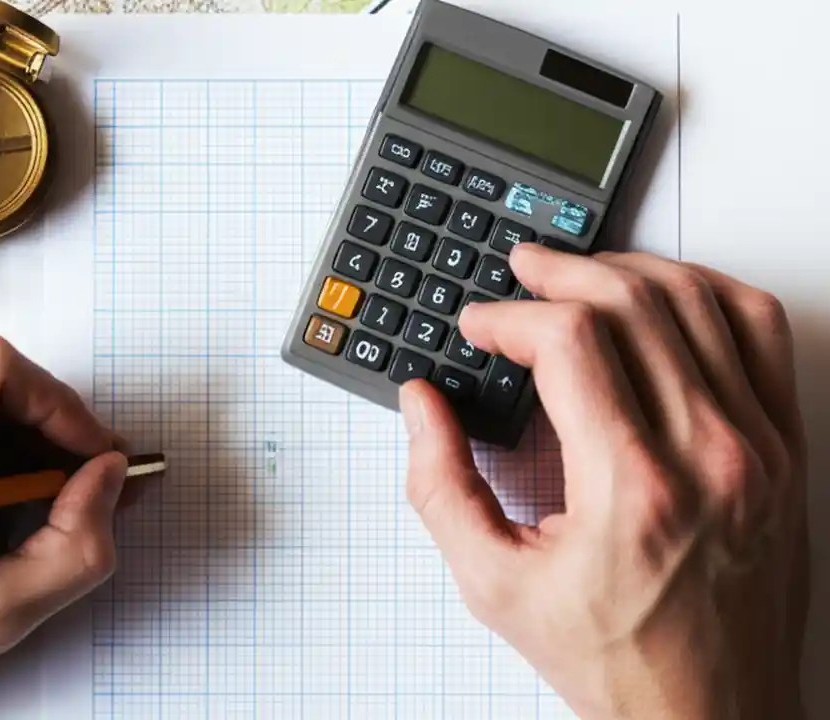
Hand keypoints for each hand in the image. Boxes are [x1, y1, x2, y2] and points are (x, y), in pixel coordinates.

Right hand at [400, 244, 807, 718]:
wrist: (709, 713)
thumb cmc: (612, 657)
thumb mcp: (493, 584)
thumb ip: (441, 485)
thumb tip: (421, 405)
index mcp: (630, 489)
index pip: (570, 343)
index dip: (510, 317)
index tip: (481, 326)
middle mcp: (708, 456)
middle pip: (632, 305)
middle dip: (561, 273)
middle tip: (521, 274)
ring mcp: (759, 447)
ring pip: (698, 301)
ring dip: (627, 271)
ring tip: (580, 276)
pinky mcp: (786, 448)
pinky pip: (758, 330)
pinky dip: (706, 292)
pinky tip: (664, 296)